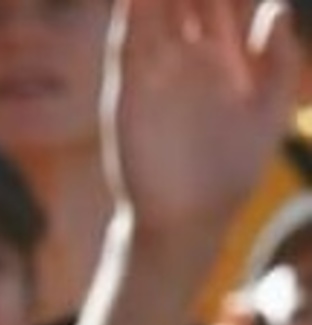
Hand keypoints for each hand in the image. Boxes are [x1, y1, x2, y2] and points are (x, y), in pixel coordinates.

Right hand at [106, 0, 303, 237]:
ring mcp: (157, 70)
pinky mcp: (129, 91)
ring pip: (157, 8)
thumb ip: (276, 59)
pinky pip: (129, 41)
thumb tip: (276, 6)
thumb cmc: (230, 175)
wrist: (188, 222)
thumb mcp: (268, 112)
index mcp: (224, 55)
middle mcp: (188, 55)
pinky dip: (131, 11)